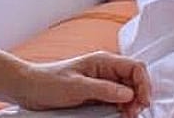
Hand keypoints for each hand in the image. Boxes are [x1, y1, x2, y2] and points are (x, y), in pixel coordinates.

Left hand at [15, 52, 149, 117]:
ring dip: (131, 106)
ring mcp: (102, 83)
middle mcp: (105, 71)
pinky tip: (118, 115)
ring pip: (128, 94)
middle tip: (131, 114)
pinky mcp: (97, 96)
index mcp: (102, 61)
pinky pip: (117, 102)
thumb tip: (128, 94)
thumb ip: (103, 89)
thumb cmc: (47, 81)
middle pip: (135, 82)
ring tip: (125, 116)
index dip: (144, 85)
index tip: (141, 103)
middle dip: (138, 98)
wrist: (29, 88)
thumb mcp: (76, 86)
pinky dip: (121, 110)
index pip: (135, 68)